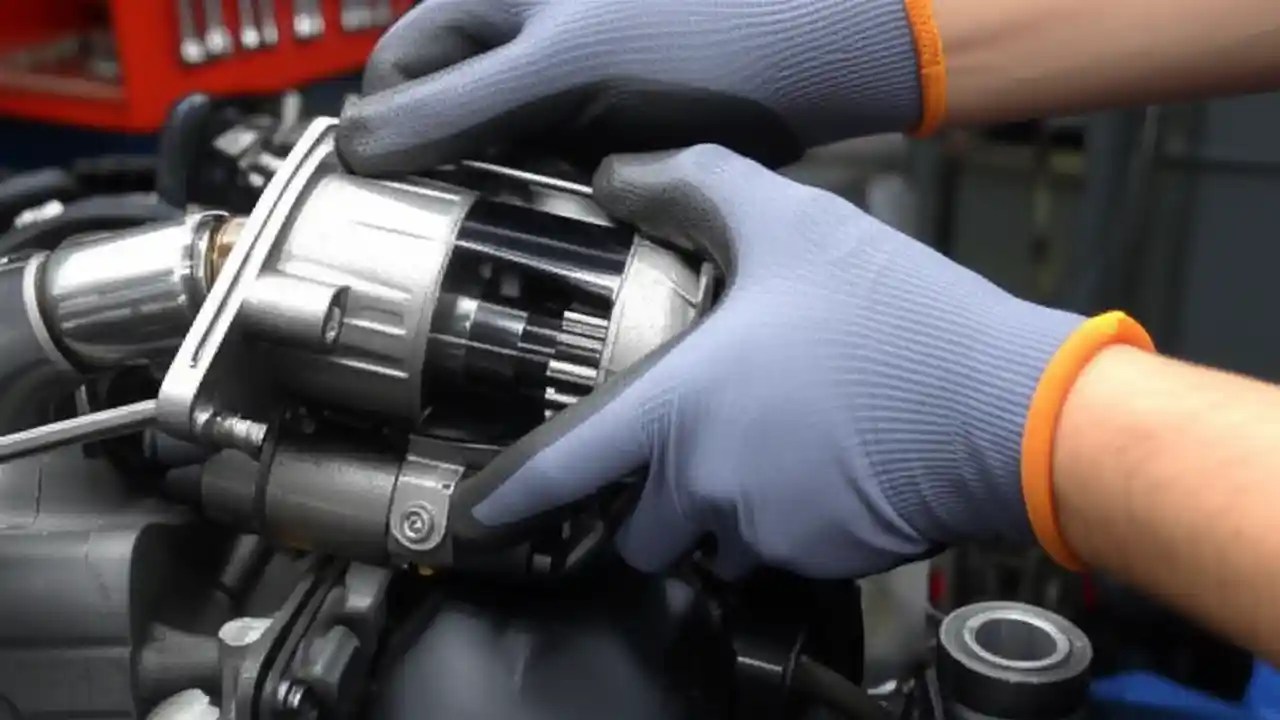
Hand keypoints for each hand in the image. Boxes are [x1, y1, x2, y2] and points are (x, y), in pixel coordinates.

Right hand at [337, 0, 924, 174]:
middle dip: (449, 167)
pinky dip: (553, 185)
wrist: (821, 50)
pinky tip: (583, 198)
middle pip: (440, 113)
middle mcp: (515, 29)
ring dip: (501, 183)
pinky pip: (548, 157)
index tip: (398, 205)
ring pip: (492, 141)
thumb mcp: (567, 72)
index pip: (391, 77)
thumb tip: (360, 147)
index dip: (385, 141)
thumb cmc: (708, 34)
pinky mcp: (602, 110)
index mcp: (489, 1)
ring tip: (537, 206)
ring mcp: (560, 73)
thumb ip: (458, 106)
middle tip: (474, 214)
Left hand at [462, 145, 1083, 578]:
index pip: (559, 472)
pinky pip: (768, 551)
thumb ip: (691, 188)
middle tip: (679, 449)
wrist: (1001, 406)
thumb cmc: (896, 322)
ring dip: (710, 511)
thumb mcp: (785, 224)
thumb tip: (626, 177)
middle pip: (633, 525)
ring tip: (759, 449)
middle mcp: (706, 485)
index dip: (508, 496)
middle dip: (642, 498)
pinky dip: (774, 520)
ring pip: (702, 543)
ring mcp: (761, 529)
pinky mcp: (815, 557)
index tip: (480, 512)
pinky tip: (813, 465)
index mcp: (677, 412)